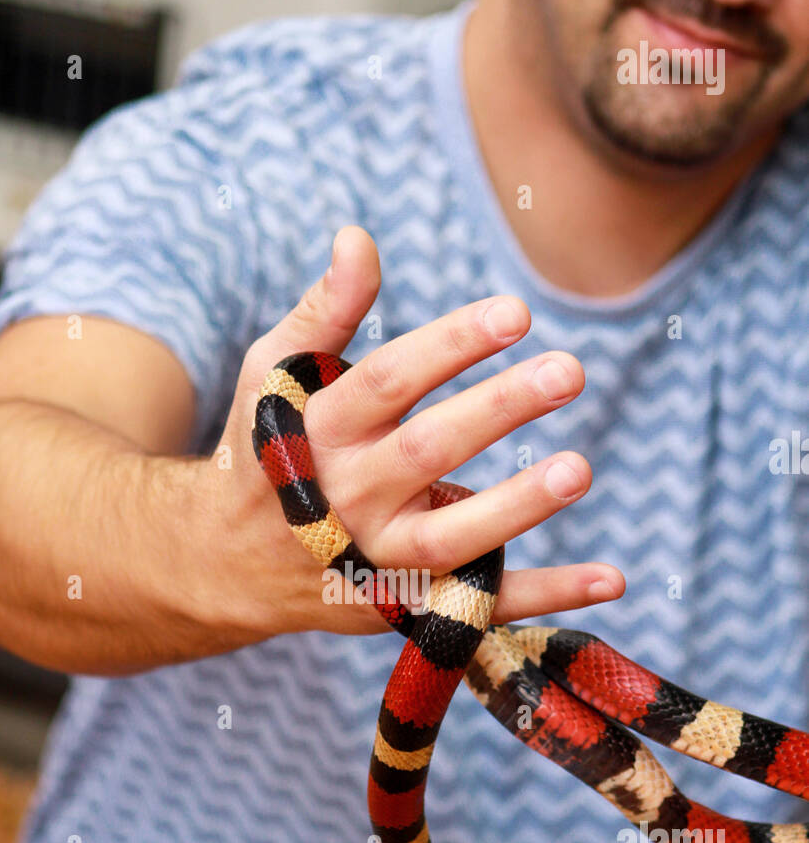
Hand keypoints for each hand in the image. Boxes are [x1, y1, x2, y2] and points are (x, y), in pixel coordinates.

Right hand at [213, 224, 623, 639]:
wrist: (230, 563)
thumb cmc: (270, 450)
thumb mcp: (274, 377)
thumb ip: (323, 312)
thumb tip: (359, 238)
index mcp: (317, 431)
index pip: (388, 381)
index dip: (451, 345)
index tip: (517, 313)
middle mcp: (345, 496)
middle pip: (426, 449)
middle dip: (498, 409)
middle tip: (569, 370)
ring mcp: (377, 557)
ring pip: (451, 537)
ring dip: (518, 505)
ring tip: (580, 467)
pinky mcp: (406, 602)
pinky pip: (479, 604)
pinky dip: (547, 596)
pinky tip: (612, 577)